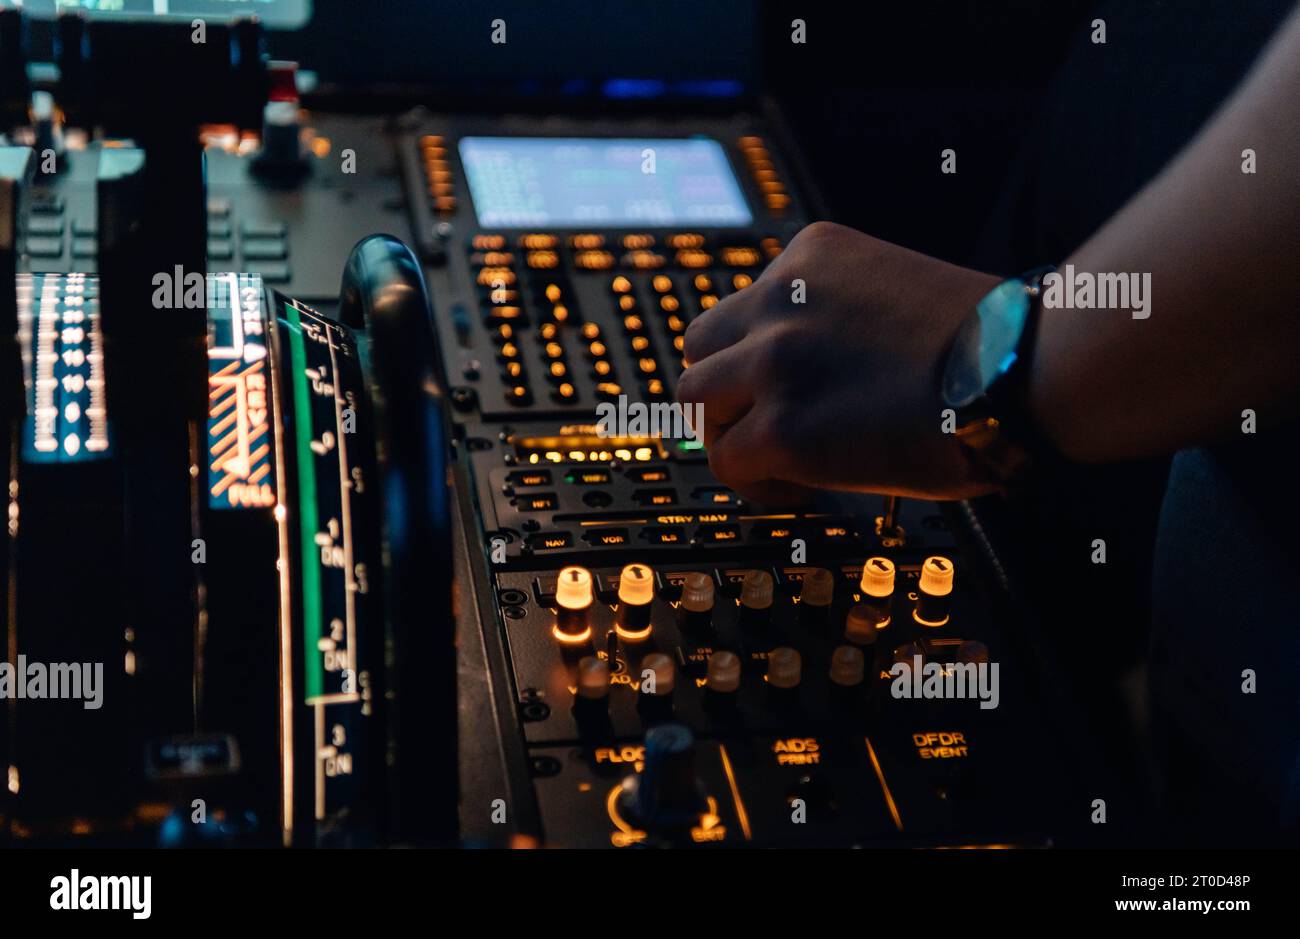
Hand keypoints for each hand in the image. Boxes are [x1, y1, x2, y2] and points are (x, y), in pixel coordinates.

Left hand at [676, 222, 1001, 502]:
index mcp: (810, 257)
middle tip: (761, 421)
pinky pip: (727, 460)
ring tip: (776, 458)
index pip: (745, 304)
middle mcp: (780, 300)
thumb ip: (841, 311)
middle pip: (703, 345)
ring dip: (730, 431)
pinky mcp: (782, 426)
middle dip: (728, 388)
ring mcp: (773, 361)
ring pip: (698, 400)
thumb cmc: (990, 341)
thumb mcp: (898, 288)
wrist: (1024, 370)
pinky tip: (798, 488)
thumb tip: (823, 365)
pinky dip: (754, 481)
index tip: (780, 386)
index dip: (755, 353)